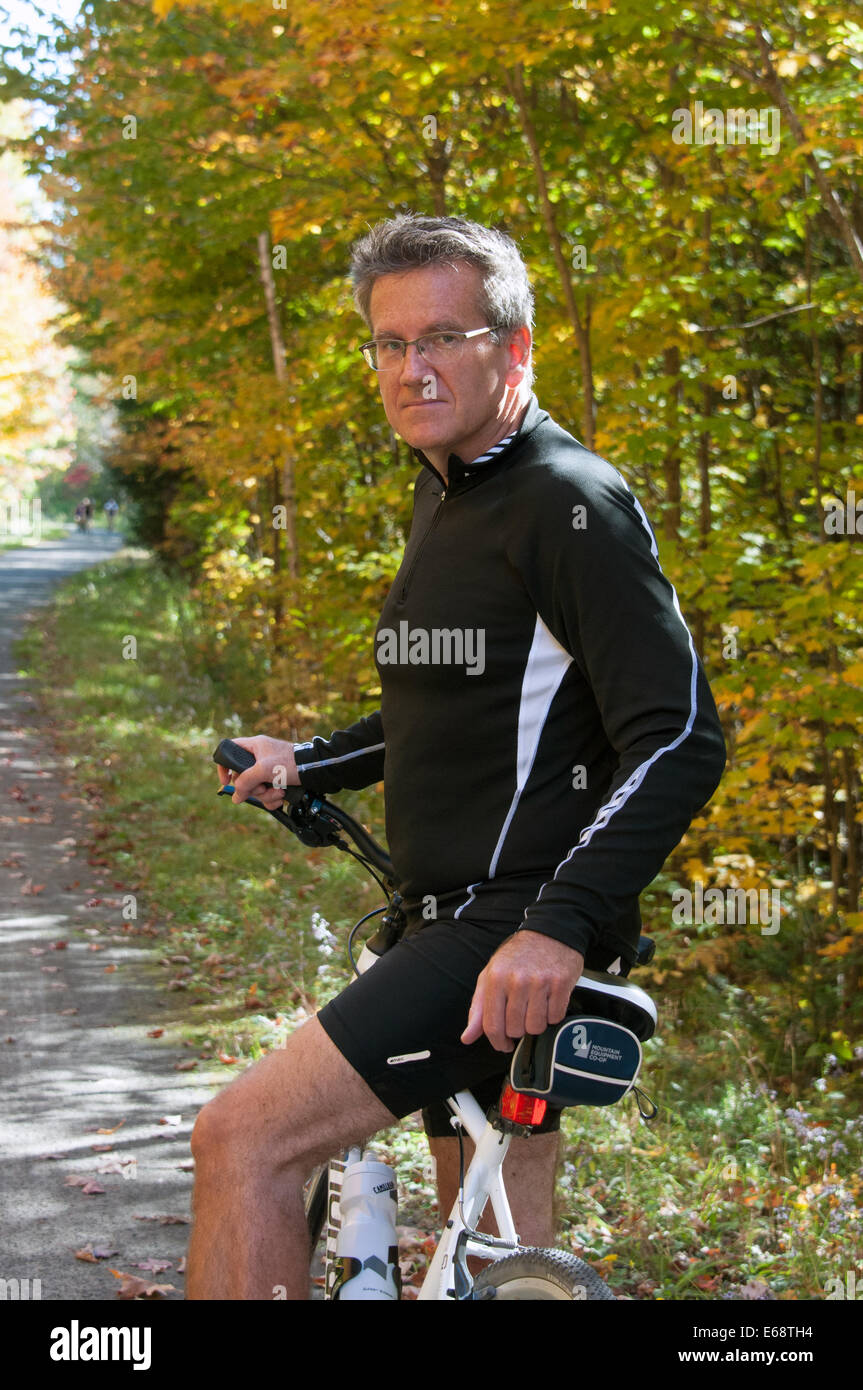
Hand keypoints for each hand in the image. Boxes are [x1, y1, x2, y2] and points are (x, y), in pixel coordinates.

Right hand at [216, 735, 299, 809]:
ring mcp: (268, 770)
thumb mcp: (263, 770)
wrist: (314, 772)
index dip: (225, 766)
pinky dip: (273, 798)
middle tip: (262, 787)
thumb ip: (245, 782)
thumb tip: (235, 796)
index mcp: (254, 746)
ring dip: (265, 794)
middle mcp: (259, 757)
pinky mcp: (277, 781)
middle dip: (253, 787)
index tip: (226, 781)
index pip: (230, 751)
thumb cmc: (290, 763)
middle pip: (243, 777)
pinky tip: (282, 796)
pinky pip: (266, 794)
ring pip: (255, 788)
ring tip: (278, 791)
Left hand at [461, 930, 584, 1052]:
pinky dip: (552, 1015)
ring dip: (536, 1023)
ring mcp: (540, 982)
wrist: (549, 932)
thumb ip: (478, 1008)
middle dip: (518, 1030)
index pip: (492, 1025)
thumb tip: (467, 1037)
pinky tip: (548, 1001)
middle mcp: (516, 980)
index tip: (503, 1044)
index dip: (498, 1042)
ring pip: (536, 1027)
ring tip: (535, 1007)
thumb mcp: (491, 975)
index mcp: (495, 979)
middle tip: (522, 1017)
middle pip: (515, 1030)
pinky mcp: (561, 984)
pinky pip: (555, 1017)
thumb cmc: (518, 956)